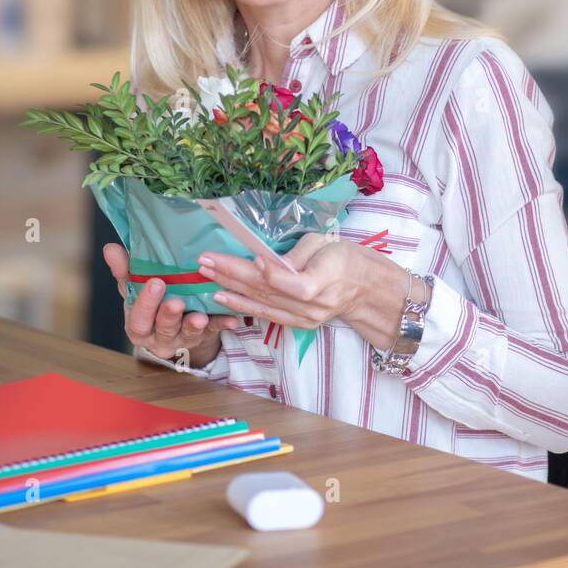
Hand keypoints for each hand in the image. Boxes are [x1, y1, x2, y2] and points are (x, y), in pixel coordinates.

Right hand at [102, 243, 238, 362]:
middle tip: (176, 302)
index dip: (146, 304)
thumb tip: (110, 248)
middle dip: (168, 315)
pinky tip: (231, 319)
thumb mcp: (135, 287)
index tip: (155, 282)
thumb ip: (124, 270)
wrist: (174, 323)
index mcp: (139, 324)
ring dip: (193, 324)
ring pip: (187, 333)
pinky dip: (221, 324)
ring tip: (200, 316)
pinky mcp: (204, 335)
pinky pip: (214, 331)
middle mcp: (159, 336)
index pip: (138, 318)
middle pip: (162, 328)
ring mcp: (183, 338)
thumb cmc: (151, 302)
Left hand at [194, 233, 364, 330]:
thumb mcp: (326, 243)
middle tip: (205, 260)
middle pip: (269, 292)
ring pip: (262, 303)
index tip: (254, 258)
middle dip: (233, 274)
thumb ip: (298, 253)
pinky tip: (221, 297)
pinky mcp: (297, 324)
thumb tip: (266, 262)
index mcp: (326, 280)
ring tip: (204, 274)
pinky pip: (265, 314)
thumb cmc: (343, 258)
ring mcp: (304, 318)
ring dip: (230, 288)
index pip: (298, 285)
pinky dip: (241, 305)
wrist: (362, 289)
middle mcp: (314, 305)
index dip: (274, 274)